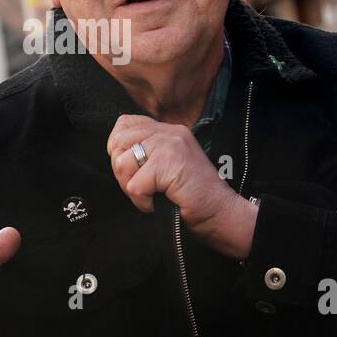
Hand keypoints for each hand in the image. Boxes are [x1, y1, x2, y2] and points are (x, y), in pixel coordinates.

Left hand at [107, 115, 256, 259]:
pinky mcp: (169, 165)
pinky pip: (134, 185)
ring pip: (122, 163)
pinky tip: (156, 204)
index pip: (125, 123)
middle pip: (119, 142)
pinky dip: (141, 202)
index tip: (129, 169)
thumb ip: (148, 153)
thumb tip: (115, 155)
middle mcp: (169, 133)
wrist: (221, 212)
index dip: (117, 146)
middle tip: (139, 188)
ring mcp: (170, 146)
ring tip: (149, 196)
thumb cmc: (193, 196)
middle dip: (121, 171)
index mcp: (169, 131)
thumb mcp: (169, 165)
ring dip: (130, 187)